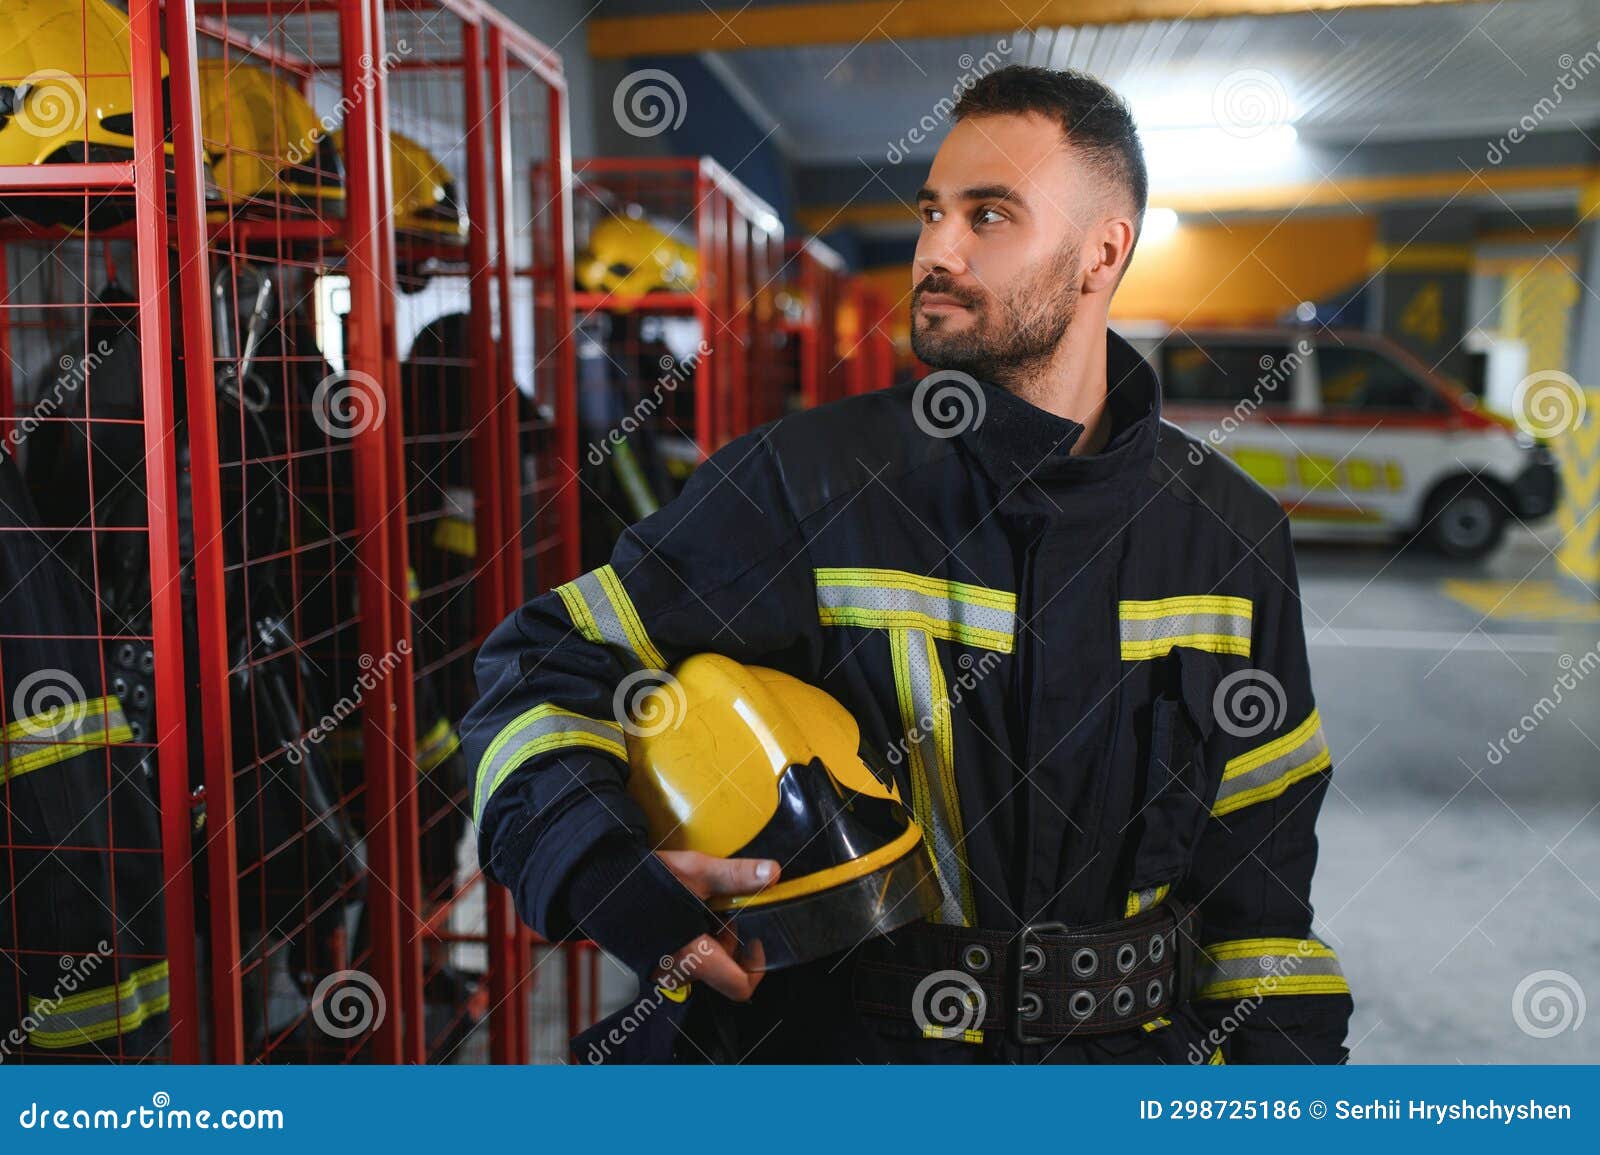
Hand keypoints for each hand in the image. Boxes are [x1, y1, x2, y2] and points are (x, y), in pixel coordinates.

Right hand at [652, 850, 779, 1001]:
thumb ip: (736, 876)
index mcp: (695, 959)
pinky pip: (683, 956)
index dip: (757, 964)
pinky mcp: (650, 959)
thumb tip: (771, 873)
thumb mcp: (696, 873)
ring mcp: (662, 969)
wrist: (595, 882)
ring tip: (703, 903)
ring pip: (704, 961)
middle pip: (723, 970)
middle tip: (725, 908)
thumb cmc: (642, 881)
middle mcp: (678, 972)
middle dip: (731, 940)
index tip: (756, 936)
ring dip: (712, 936)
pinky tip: (684, 908)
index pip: (740, 987)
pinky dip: (693, 937)